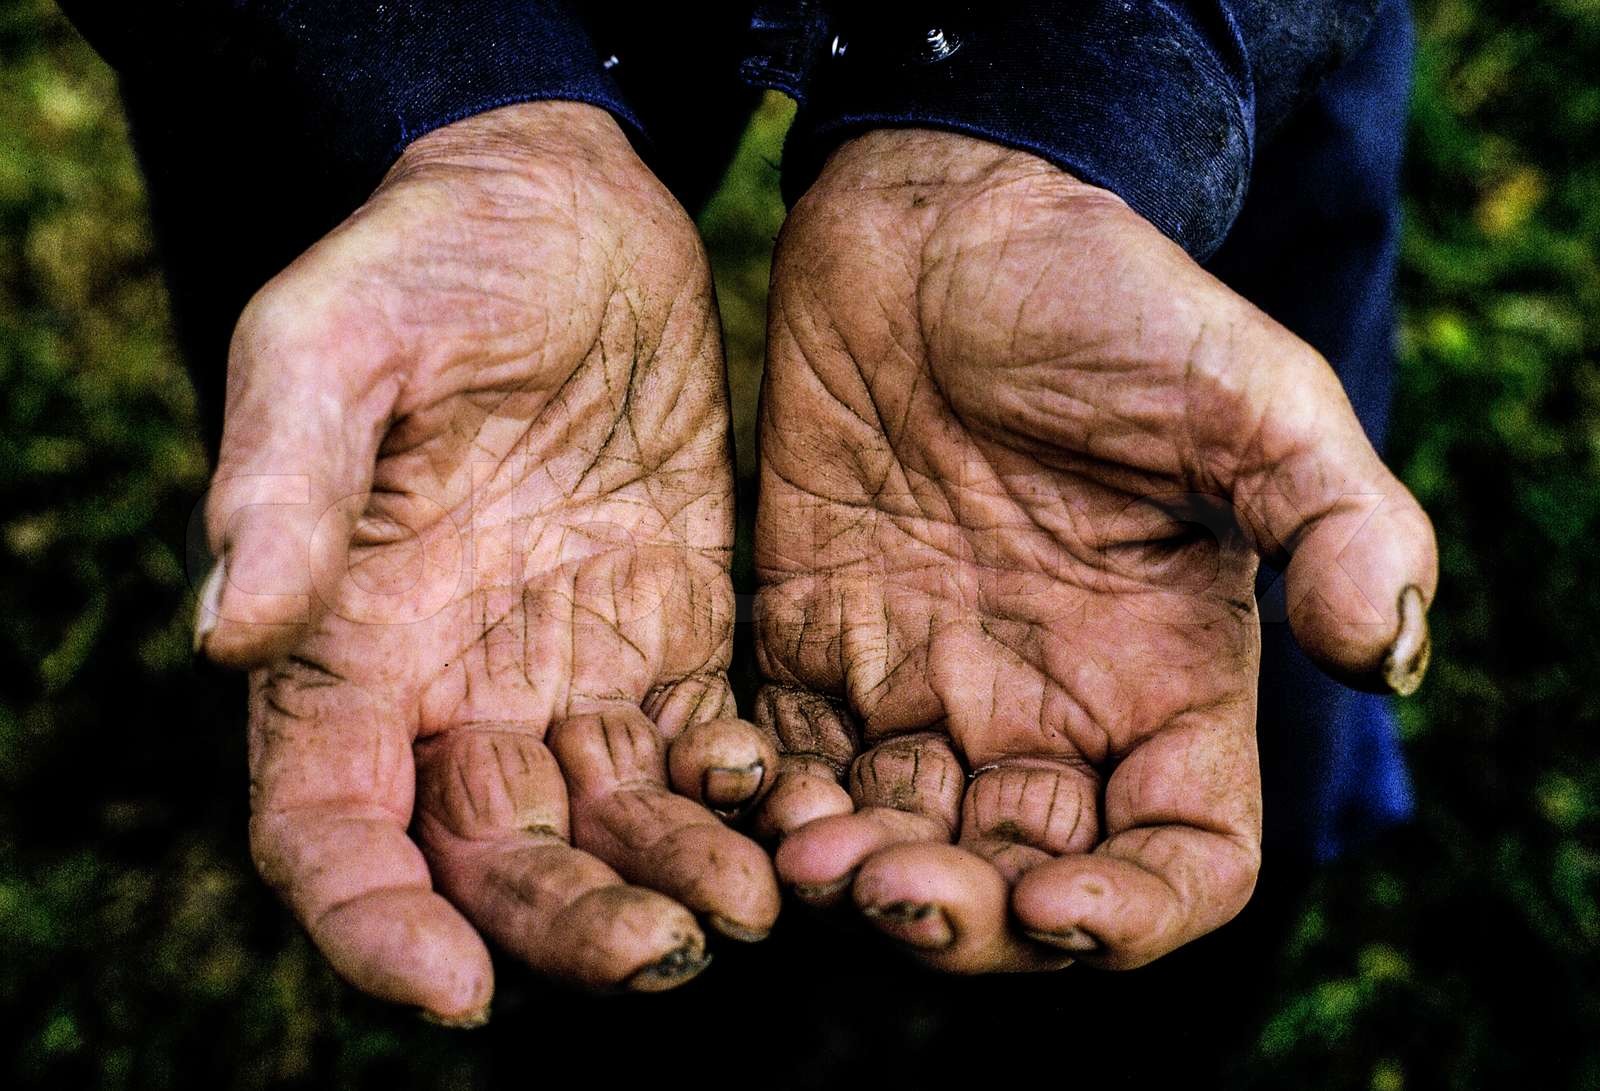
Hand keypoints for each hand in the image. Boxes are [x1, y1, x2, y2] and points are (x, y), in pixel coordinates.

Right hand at [194, 102, 778, 1020]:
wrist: (561, 213)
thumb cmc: (422, 262)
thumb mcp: (329, 342)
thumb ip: (283, 482)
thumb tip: (231, 631)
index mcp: (348, 641)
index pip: (330, 829)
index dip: (372, 923)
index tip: (449, 985)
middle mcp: (454, 686)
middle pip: (490, 859)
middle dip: (561, 925)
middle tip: (658, 956)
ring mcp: (571, 669)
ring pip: (608, 827)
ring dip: (670, 884)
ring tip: (747, 910)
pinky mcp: (674, 636)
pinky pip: (702, 754)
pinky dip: (739, 800)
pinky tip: (787, 808)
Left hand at [752, 129, 1435, 971]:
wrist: (940, 223)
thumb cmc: (1108, 297)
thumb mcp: (1250, 394)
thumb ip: (1335, 521)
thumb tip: (1389, 656)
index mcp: (1165, 680)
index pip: (1178, 859)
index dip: (1133, 915)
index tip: (1059, 907)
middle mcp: (1047, 708)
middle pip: (1021, 887)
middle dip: (965, 922)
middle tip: (897, 891)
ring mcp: (925, 684)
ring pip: (898, 848)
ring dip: (857, 886)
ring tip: (813, 858)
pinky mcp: (815, 644)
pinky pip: (794, 770)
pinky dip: (773, 813)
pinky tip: (748, 801)